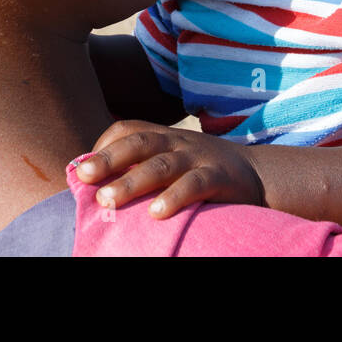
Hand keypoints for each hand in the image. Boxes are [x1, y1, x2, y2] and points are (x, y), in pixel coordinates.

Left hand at [75, 120, 264, 218]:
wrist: (258, 174)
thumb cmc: (204, 171)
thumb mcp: (175, 158)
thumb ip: (145, 164)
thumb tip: (98, 185)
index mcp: (164, 136)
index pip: (128, 128)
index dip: (104, 144)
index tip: (83, 169)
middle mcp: (178, 142)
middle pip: (139, 143)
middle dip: (108, 159)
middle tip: (84, 177)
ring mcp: (198, 158)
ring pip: (161, 165)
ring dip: (132, 182)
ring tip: (108, 200)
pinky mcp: (219, 177)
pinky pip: (194, 185)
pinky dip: (174, 197)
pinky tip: (156, 213)